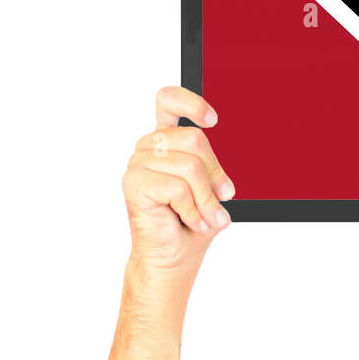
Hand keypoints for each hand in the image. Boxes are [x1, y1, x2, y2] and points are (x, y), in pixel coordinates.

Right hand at [122, 86, 234, 273]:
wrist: (173, 258)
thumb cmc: (190, 226)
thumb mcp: (212, 193)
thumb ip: (214, 173)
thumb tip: (224, 180)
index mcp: (166, 142)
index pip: (168, 100)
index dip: (191, 102)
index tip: (213, 120)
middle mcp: (149, 148)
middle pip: (194, 139)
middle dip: (215, 175)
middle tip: (220, 201)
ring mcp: (138, 164)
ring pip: (190, 166)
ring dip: (206, 200)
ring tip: (206, 218)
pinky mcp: (134, 183)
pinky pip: (178, 188)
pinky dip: (193, 210)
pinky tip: (192, 221)